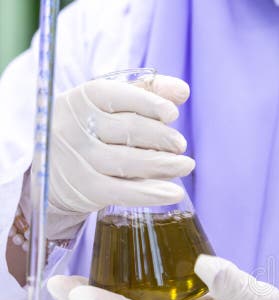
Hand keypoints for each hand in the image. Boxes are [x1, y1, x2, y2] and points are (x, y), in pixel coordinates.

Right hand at [47, 75, 194, 238]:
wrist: (55, 166)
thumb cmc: (93, 128)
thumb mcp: (112, 105)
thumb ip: (147, 93)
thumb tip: (182, 89)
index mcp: (83, 99)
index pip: (117, 95)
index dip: (148, 104)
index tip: (172, 114)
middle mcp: (76, 127)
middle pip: (127, 130)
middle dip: (160, 137)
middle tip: (180, 144)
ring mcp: (78, 159)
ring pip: (127, 162)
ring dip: (162, 164)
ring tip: (186, 165)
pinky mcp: (85, 189)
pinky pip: (122, 192)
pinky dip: (151, 193)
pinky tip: (175, 193)